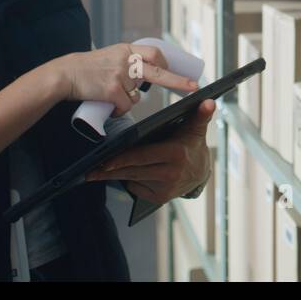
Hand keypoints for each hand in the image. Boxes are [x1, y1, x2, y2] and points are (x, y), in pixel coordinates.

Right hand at [44, 43, 197, 114]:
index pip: (154, 54)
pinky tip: (107, 103)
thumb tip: (145, 75)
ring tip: (108, 93)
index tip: (177, 71)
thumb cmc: (87, 68)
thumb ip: (127, 61)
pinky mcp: (112, 90)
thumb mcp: (110, 56)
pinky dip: (118, 110)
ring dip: (126, 100)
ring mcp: (119, 75)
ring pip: (136, 97)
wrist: (64, 74)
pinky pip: (125, 106)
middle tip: (193, 87)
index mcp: (126, 50)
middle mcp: (126, 60)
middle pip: (158, 72)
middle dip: (177, 81)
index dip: (166, 64)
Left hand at [84, 99, 216, 201]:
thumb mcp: (196, 129)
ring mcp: (164, 189)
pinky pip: (136, 188)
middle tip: (91, 169)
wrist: (201, 172)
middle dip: (110, 170)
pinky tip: (119, 175)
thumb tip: (209, 101)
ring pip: (132, 180)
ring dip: (113, 176)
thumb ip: (201, 115)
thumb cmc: (192, 145)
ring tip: (95, 173)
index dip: (121, 160)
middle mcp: (169, 174)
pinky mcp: (158, 198)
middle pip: (132, 170)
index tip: (104, 162)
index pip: (141, 157)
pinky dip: (128, 181)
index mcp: (174, 155)